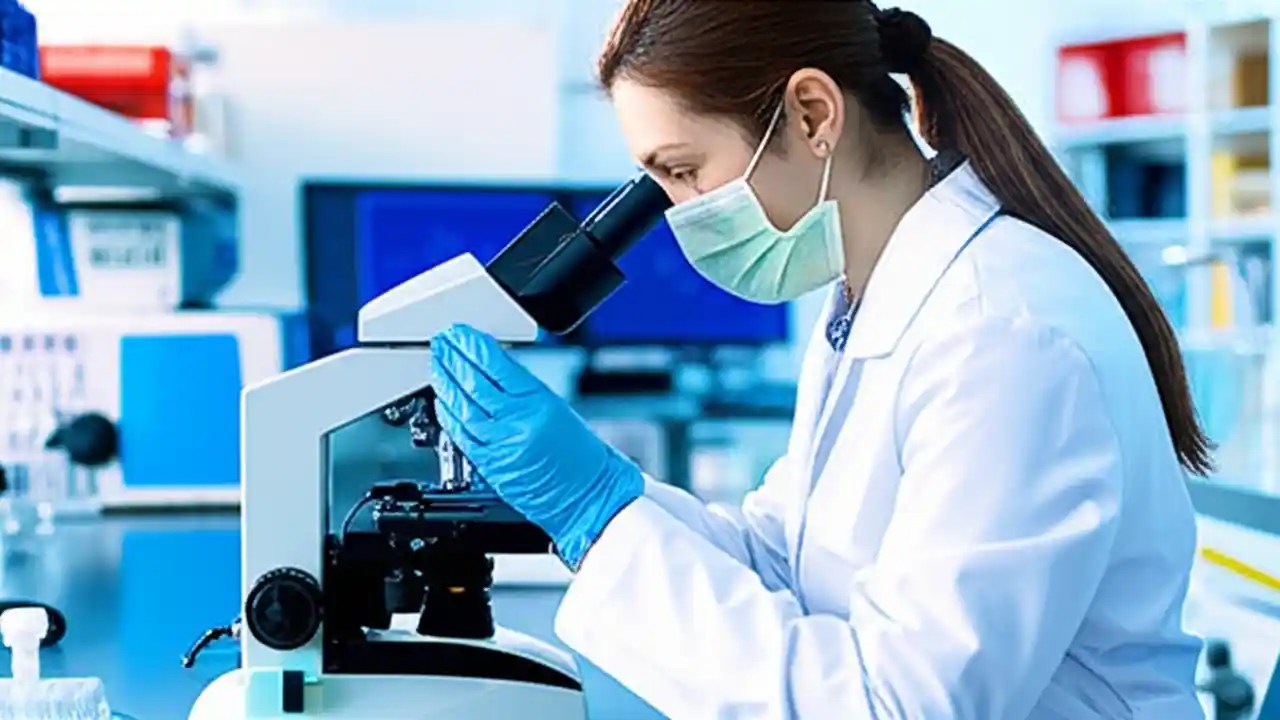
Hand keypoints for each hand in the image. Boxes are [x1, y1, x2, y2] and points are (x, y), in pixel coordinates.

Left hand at [430, 324, 642, 567]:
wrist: (588, 494)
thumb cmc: (580, 456)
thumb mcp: (556, 407)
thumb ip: (522, 390)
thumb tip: (493, 370)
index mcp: (538, 401)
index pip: (496, 365)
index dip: (473, 346)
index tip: (461, 334)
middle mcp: (517, 421)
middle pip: (474, 382)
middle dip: (453, 359)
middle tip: (442, 343)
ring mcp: (500, 444)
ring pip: (462, 407)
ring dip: (445, 383)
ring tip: (437, 365)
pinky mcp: (490, 465)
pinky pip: (461, 435)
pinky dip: (448, 415)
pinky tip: (442, 402)